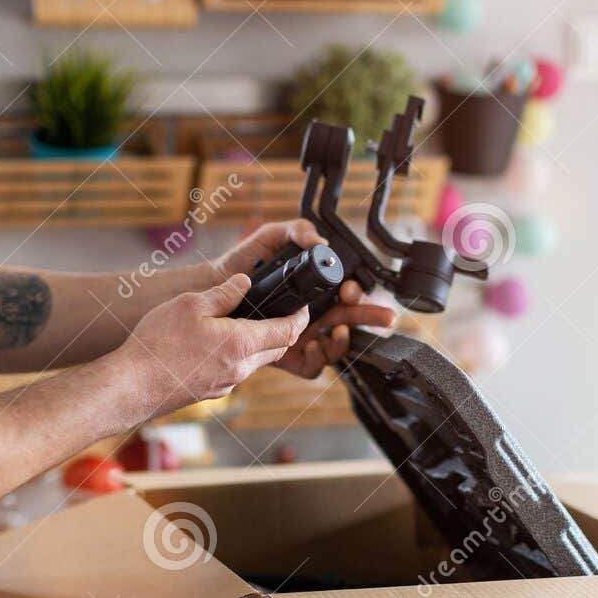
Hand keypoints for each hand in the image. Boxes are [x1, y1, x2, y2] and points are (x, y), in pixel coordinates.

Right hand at [117, 274, 308, 419]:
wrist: (132, 386)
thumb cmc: (158, 345)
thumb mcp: (191, 304)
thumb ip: (223, 293)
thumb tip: (245, 283)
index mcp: (242, 343)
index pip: (288, 331)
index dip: (301, 317)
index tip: (303, 305)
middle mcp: (240, 368)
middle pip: (276, 349)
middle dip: (284, 330)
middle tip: (279, 310)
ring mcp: (227, 383)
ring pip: (256, 361)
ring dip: (259, 343)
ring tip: (245, 323)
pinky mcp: (212, 391)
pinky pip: (235, 370)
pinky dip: (238, 355)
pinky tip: (218, 343)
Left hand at [215, 219, 398, 378]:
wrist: (212, 290)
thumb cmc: (242, 264)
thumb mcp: (271, 238)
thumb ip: (296, 231)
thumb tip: (320, 242)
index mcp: (314, 288)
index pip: (346, 292)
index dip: (356, 291)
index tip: (351, 290)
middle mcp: (313, 312)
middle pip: (351, 318)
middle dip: (372, 317)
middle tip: (385, 316)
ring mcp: (301, 335)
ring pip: (336, 345)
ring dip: (343, 341)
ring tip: (338, 332)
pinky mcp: (286, 356)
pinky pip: (311, 366)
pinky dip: (317, 359)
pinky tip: (312, 345)